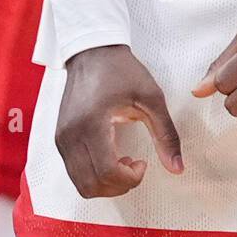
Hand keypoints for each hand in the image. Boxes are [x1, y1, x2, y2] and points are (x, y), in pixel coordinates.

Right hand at [56, 45, 182, 198]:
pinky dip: (93, 175)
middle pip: (91, 185)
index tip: (143, 164)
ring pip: (80, 183)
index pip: (106, 172)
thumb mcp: (151, 98)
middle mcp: (71, 135)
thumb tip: (177, 167)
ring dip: (105, 183)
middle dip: (118, 186)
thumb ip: (165, 134)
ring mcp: (62, 138)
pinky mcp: (59, 138)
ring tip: (123, 162)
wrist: (93, 50)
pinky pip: (74, 172)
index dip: (129, 179)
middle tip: (134, 168)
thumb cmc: (121, 70)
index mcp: (92, 123)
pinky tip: (110, 157)